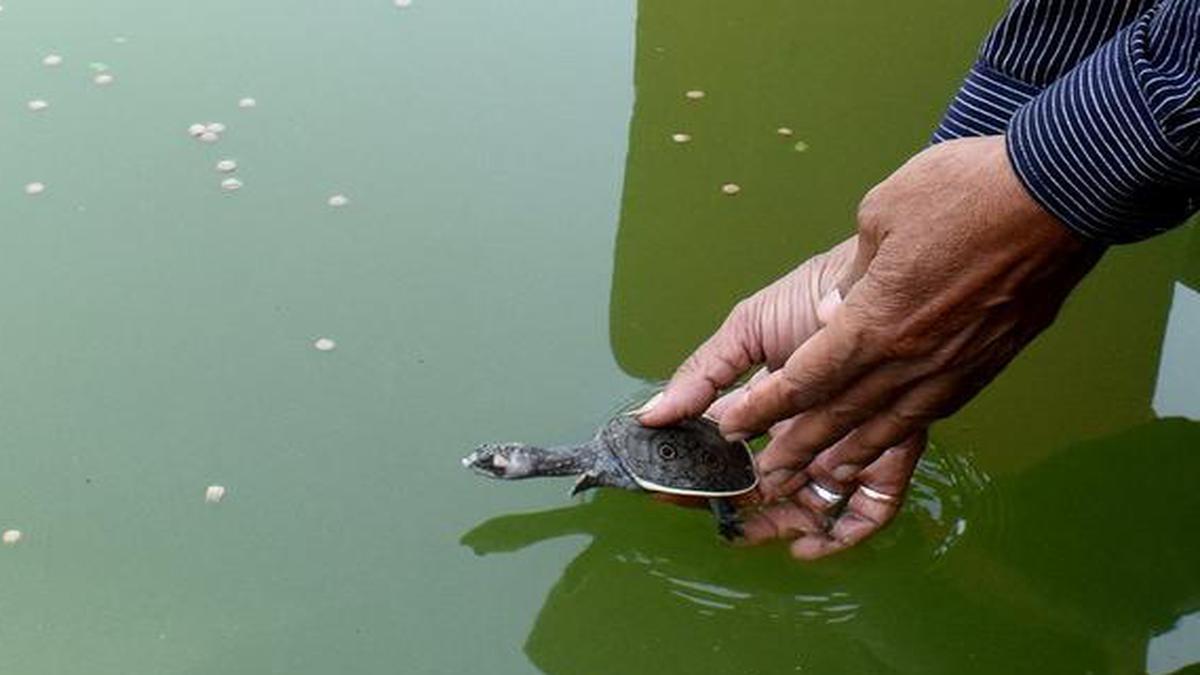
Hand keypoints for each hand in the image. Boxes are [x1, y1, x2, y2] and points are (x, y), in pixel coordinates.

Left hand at [641, 135, 1103, 557]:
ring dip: (844, 459)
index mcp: (872, 321)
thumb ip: (853, 269)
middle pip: (838, 418)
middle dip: (795, 450)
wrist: (1057, 194)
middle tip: (762, 477)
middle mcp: (908, 359)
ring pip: (885, 428)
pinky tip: (883, 447)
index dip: (763, 408)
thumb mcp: (883, 213)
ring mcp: (949, 368)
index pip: (804, 380)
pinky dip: (896, 439)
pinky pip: (928, 416)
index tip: (730, 426)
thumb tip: (838, 303)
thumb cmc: (963, 191)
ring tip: (815, 482)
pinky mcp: (984, 366)